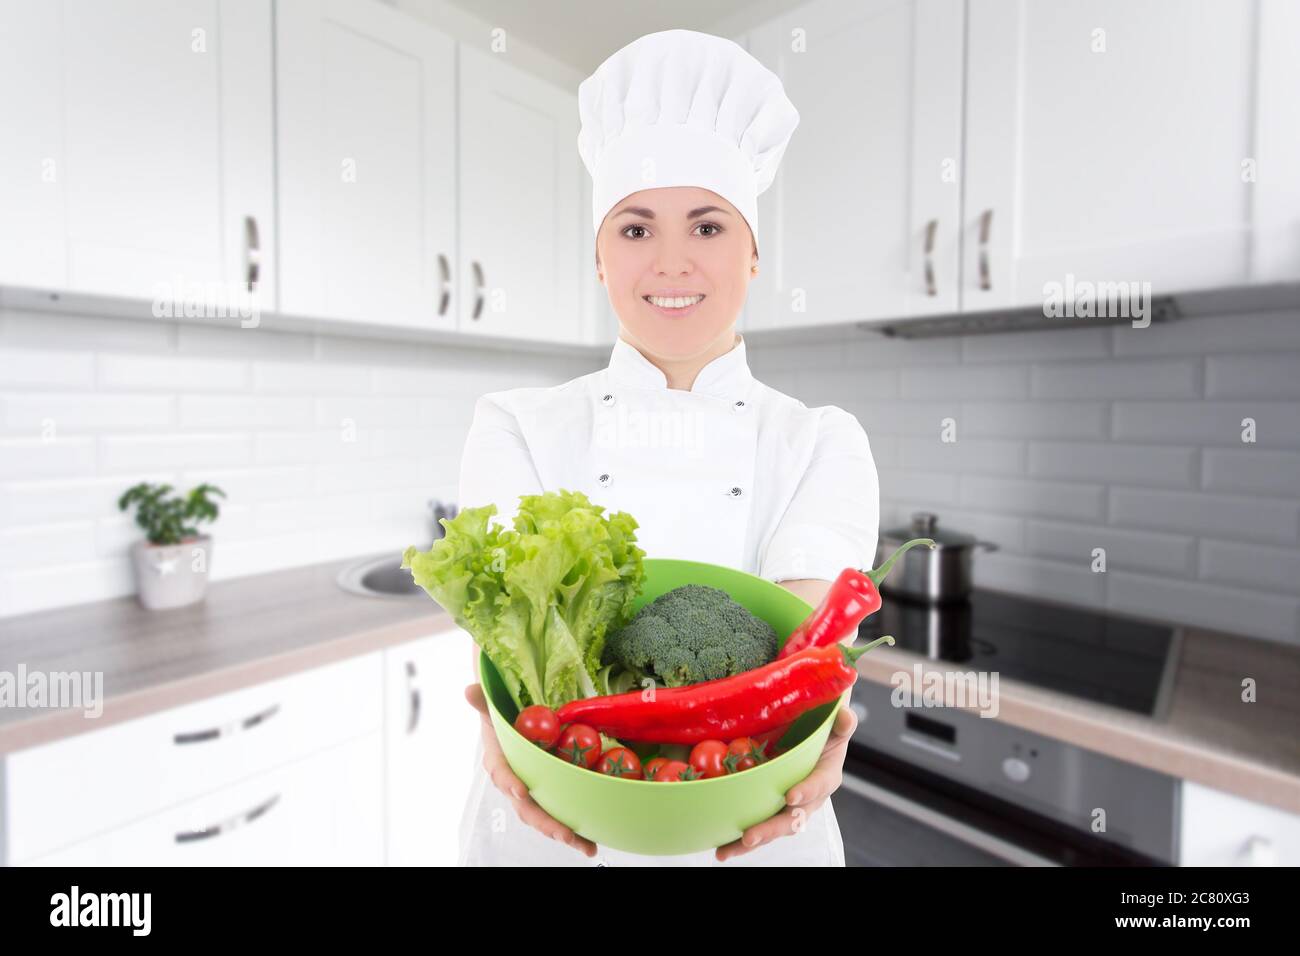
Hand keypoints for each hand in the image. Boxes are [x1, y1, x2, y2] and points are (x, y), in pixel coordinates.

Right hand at [464, 684, 597, 857]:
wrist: (512, 729)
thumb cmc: (502, 719)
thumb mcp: (493, 709)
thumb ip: (483, 702)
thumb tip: (468, 690)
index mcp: (499, 764)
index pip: (501, 774)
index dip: (510, 783)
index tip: (521, 791)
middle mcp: (514, 786)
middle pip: (527, 808)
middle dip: (545, 822)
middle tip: (564, 833)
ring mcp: (532, 796)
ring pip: (544, 819)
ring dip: (564, 834)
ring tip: (584, 846)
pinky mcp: (548, 799)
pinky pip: (560, 816)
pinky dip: (576, 833)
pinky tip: (592, 844)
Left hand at [714, 703, 857, 861]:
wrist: (806, 735)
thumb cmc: (820, 728)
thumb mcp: (833, 723)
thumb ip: (842, 722)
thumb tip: (845, 718)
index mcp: (826, 776)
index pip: (819, 785)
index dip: (807, 791)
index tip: (791, 796)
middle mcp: (807, 799)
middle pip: (792, 819)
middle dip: (770, 829)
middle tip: (751, 836)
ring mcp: (787, 808)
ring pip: (771, 829)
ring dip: (750, 841)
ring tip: (726, 852)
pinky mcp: (769, 809)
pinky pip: (756, 825)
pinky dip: (736, 839)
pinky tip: (718, 847)